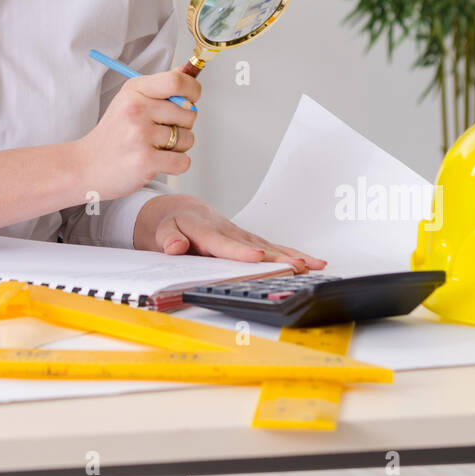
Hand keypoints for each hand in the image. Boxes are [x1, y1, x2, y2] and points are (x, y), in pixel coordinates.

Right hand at [75, 69, 201, 199]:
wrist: (86, 166)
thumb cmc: (112, 135)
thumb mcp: (129, 101)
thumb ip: (159, 87)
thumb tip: (186, 71)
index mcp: (134, 90)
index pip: (177, 81)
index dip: (193, 90)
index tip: (191, 99)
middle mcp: (136, 109)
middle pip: (189, 113)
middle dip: (183, 125)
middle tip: (160, 132)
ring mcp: (140, 135)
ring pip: (188, 139)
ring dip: (177, 147)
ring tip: (154, 147)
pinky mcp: (145, 161)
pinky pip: (183, 161)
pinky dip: (175, 165)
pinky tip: (156, 161)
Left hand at [133, 191, 326, 269]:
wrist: (177, 210)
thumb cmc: (171, 223)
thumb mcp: (161, 232)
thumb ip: (168, 240)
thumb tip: (176, 247)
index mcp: (206, 231)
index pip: (224, 244)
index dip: (241, 251)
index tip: (258, 256)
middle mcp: (228, 232)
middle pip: (256, 246)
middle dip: (277, 257)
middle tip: (298, 265)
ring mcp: (240, 236)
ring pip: (268, 246)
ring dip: (291, 256)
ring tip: (313, 265)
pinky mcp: (247, 240)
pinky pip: (270, 248)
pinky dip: (289, 255)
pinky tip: (309, 263)